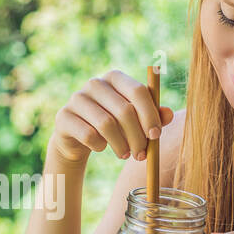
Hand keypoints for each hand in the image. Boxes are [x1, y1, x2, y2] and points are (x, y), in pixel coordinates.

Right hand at [51, 69, 173, 165]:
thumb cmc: (113, 125)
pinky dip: (99, 145)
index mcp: (115, 77)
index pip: (138, 91)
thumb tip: (170, 114)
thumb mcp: (135, 120)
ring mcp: (77, 98)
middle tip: (142, 155)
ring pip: (106, 124)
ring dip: (120, 145)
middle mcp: (95, 83)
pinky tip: (101, 147)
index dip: (149, 115)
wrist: (78, 137)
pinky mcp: (64, 116)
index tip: (156, 136)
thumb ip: (153, 116)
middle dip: (137, 137)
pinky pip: (88, 135)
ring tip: (125, 155)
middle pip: (124, 110)